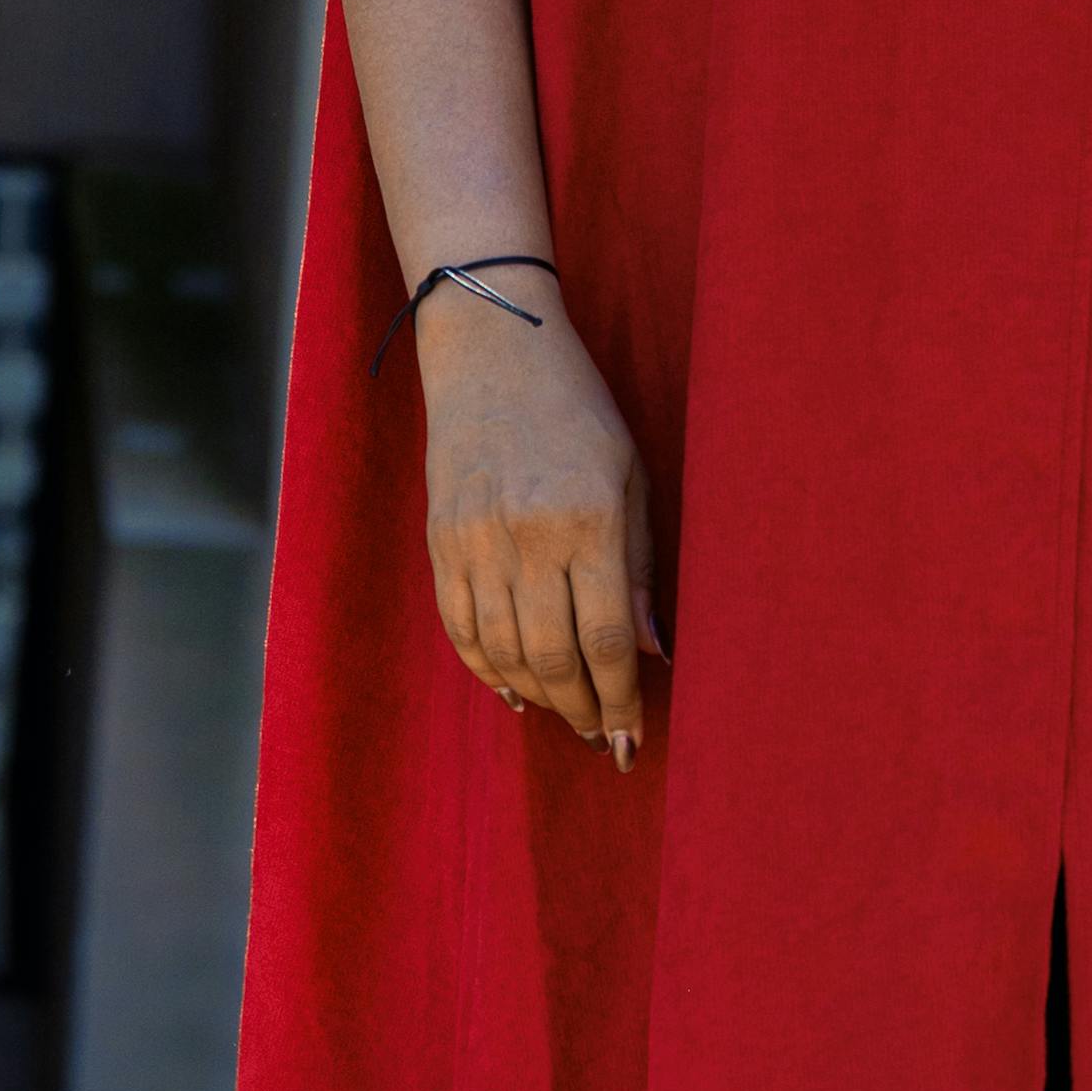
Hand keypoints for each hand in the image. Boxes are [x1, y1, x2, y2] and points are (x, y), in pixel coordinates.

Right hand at [420, 292, 662, 760]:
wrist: (492, 352)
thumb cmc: (578, 411)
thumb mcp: (632, 478)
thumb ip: (638, 570)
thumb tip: (652, 653)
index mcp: (587, 520)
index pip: (605, 639)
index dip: (620, 699)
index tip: (633, 736)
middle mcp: (526, 537)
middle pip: (552, 657)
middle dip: (582, 710)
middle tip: (603, 738)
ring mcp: (474, 540)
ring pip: (502, 652)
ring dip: (539, 696)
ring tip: (567, 715)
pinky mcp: (439, 540)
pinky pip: (459, 627)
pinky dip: (486, 669)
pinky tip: (515, 690)